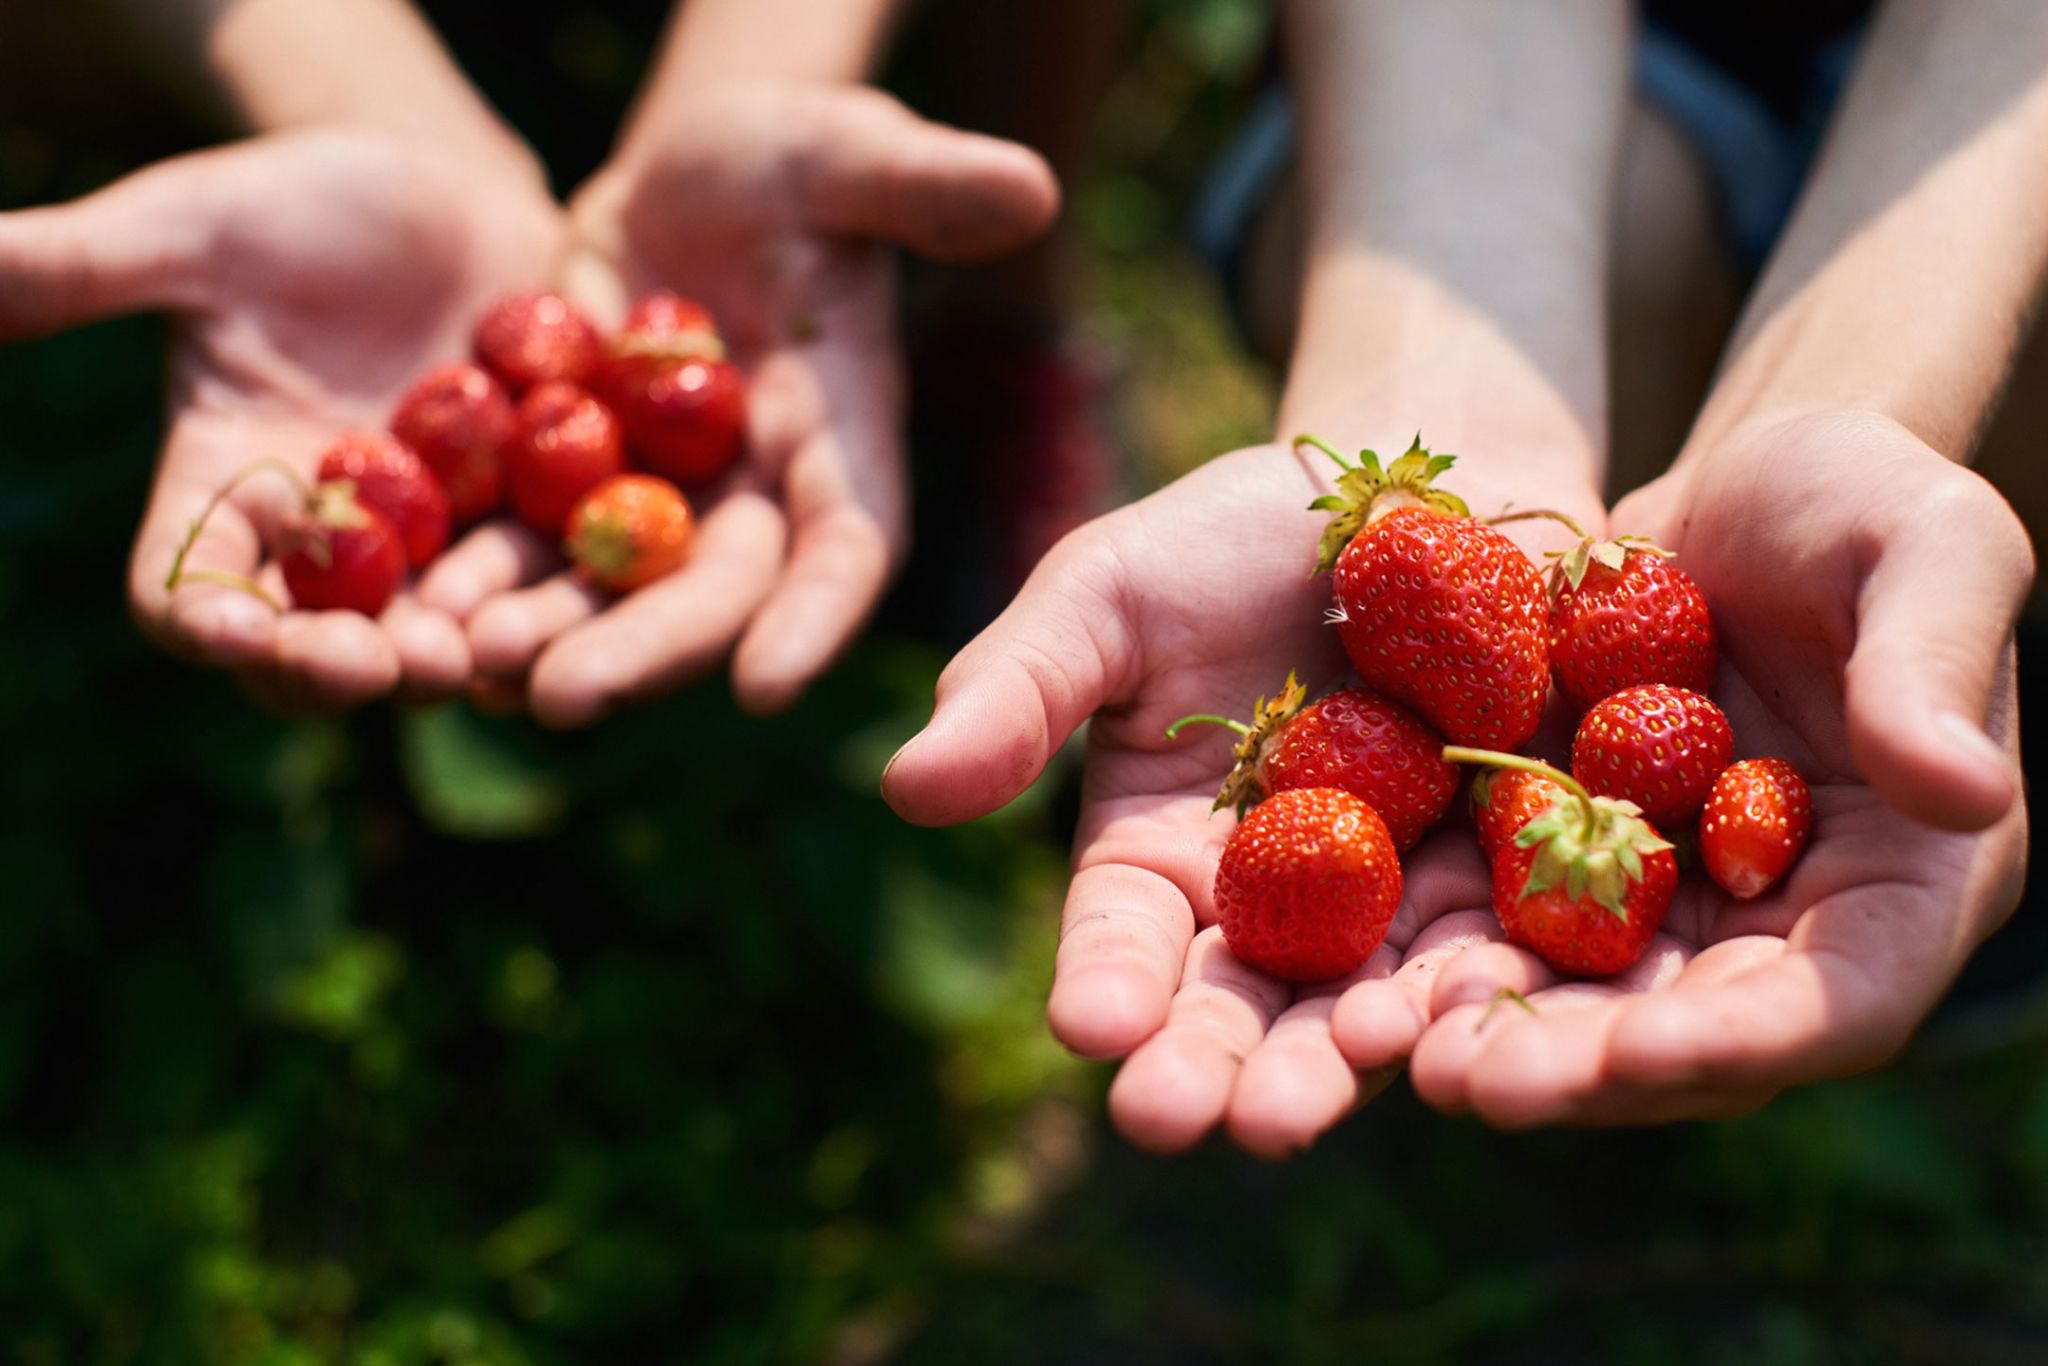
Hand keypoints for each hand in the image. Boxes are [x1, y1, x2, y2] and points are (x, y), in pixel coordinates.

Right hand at [0, 129, 563, 708]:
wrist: (444, 189)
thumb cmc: (297, 204)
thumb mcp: (189, 232)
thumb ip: (75, 270)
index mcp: (224, 492)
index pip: (188, 583)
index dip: (203, 616)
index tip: (232, 628)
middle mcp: (325, 542)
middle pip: (311, 640)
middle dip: (336, 663)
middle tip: (376, 669)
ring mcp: (430, 541)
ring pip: (427, 631)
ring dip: (443, 657)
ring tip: (467, 663)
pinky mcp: (521, 522)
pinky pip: (530, 584)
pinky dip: (540, 607)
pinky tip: (566, 621)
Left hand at [428, 84, 1058, 723]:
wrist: (693, 174)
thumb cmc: (799, 163)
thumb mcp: (855, 159)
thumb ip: (929, 187)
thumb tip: (1031, 190)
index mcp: (842, 446)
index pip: (844, 549)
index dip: (811, 619)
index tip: (764, 685)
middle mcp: (756, 498)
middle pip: (710, 596)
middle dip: (641, 649)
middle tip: (565, 698)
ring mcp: (661, 496)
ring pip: (602, 588)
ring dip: (538, 630)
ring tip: (462, 664)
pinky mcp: (570, 472)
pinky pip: (519, 536)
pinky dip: (471, 572)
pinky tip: (411, 606)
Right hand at [884, 439, 1604, 1153]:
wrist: (1413, 486)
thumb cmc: (1229, 538)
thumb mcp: (1105, 595)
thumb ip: (1018, 690)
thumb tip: (904, 787)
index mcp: (1157, 855)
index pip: (1119, 940)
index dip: (1104, 984)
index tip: (1090, 1026)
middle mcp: (1272, 904)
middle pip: (1238, 1005)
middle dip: (1213, 1068)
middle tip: (1189, 1121)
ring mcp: (1393, 899)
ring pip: (1361, 1002)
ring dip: (1335, 1061)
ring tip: (1311, 1104)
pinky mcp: (1505, 877)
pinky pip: (1492, 948)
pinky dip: (1474, 991)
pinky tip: (1464, 1020)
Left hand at [1370, 411, 2029, 1126]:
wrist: (1731, 487)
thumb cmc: (1863, 500)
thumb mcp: (1925, 549)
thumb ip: (1931, 666)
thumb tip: (1967, 795)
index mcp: (1900, 880)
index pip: (1834, 1001)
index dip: (1738, 1041)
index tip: (1637, 1056)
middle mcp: (1780, 920)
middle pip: (1686, 1030)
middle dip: (1580, 1066)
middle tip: (1467, 1082)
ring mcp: (1666, 896)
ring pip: (1581, 996)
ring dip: (1489, 1027)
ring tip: (1387, 1046)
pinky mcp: (1569, 853)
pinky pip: (1501, 917)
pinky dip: (1435, 947)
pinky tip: (1355, 966)